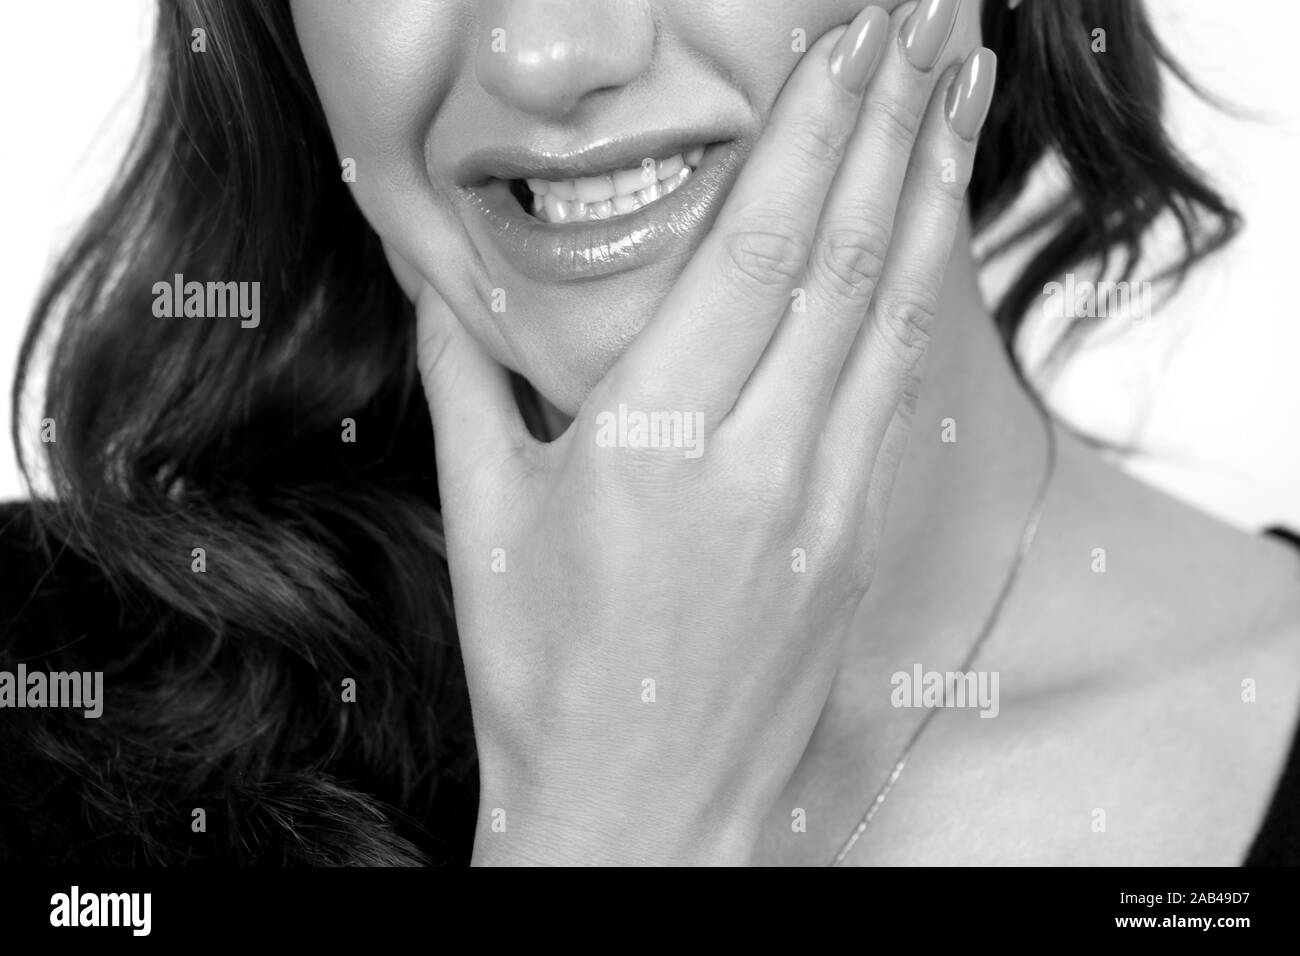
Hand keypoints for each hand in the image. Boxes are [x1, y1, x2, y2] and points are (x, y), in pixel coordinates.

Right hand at [409, 2, 990, 864]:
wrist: (641, 811)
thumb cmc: (548, 674)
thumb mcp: (486, 513)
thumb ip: (463, 373)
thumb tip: (431, 275)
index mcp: (651, 441)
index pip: (752, 248)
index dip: (809, 132)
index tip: (845, 46)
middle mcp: (757, 461)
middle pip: (844, 257)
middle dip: (891, 121)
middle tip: (928, 23)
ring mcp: (823, 502)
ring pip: (894, 316)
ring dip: (934, 191)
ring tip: (961, 93)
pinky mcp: (854, 538)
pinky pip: (896, 391)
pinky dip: (919, 295)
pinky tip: (933, 234)